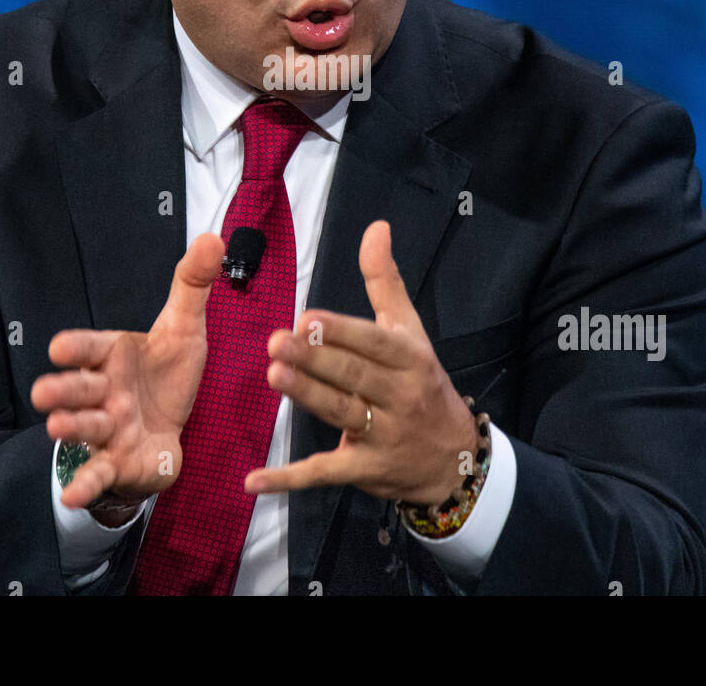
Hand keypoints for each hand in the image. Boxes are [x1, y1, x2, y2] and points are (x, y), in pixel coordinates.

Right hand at [31, 231, 223, 511]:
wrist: (169, 430)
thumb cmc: (166, 375)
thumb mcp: (184, 328)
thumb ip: (192, 284)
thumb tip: (213, 237)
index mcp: (113, 356)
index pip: (89, 348)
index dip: (75, 349)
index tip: (59, 347)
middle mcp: (102, 391)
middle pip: (78, 389)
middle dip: (62, 390)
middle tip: (45, 392)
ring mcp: (105, 429)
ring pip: (83, 427)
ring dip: (70, 428)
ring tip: (56, 427)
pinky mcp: (115, 461)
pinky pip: (96, 473)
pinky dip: (83, 484)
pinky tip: (72, 494)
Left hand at [244, 220, 477, 506]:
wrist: (452, 457)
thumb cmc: (421, 381)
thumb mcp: (409, 330)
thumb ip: (385, 280)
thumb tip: (376, 227)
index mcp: (410, 358)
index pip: (374, 342)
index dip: (341, 331)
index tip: (307, 317)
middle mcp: (400, 396)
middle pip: (353, 376)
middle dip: (315, 360)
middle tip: (275, 342)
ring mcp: (384, 436)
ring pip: (340, 414)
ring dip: (306, 397)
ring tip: (273, 376)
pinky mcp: (365, 470)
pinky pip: (324, 473)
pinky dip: (289, 479)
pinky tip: (254, 479)